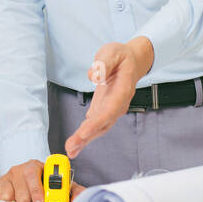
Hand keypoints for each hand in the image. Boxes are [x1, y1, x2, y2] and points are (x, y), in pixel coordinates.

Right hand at [0, 160, 85, 201]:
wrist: (30, 178)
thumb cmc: (46, 183)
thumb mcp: (63, 184)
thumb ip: (74, 190)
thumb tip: (81, 197)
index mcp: (36, 166)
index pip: (33, 174)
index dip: (37, 190)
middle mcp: (20, 169)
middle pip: (21, 191)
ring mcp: (7, 177)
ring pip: (7, 195)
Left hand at [65, 37, 154, 157]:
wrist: (131, 62)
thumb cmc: (122, 57)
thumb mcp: (112, 52)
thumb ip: (104, 63)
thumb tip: (94, 75)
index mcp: (122, 90)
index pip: (110, 109)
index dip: (97, 122)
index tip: (84, 132)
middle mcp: (118, 103)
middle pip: (104, 123)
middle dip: (87, 137)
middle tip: (71, 147)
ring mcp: (112, 108)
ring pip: (99, 127)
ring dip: (85, 140)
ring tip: (71, 149)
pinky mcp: (103, 109)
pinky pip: (94, 124)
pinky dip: (85, 135)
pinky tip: (75, 143)